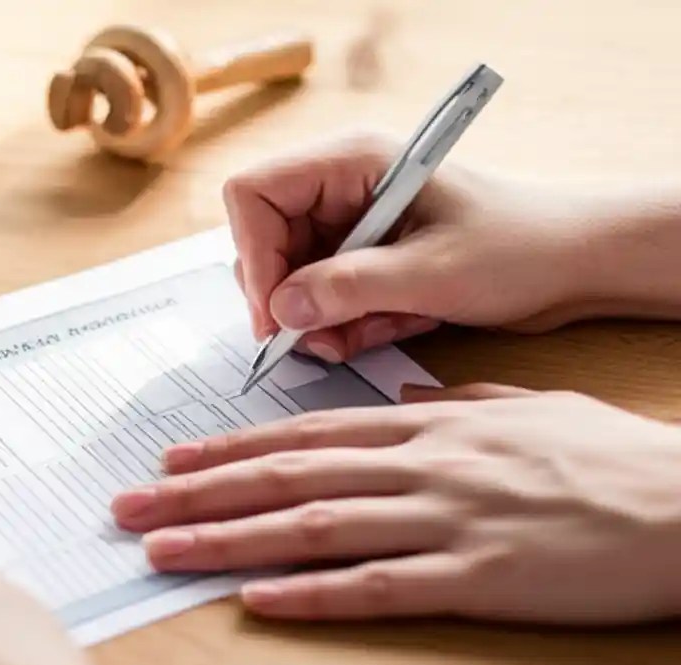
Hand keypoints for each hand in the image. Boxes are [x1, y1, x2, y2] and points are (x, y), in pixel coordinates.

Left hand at [110, 383, 680, 623]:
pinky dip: (310, 593)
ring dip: (226, 538)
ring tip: (162, 550)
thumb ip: (459, 403)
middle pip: (288, 476)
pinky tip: (256, 597)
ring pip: (312, 526)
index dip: (231, 447)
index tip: (173, 459)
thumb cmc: (611, 459)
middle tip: (130, 506)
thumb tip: (410, 401)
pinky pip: (377, 587)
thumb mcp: (527, 408)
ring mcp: (445, 520)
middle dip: (199, 492)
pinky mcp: (476, 580)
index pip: (307, 433)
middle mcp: (422, 465)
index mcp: (431, 425)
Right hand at [222, 132, 680, 362]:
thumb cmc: (520, 247)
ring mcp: (350, 222)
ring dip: (316, 318)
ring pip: (291, 275)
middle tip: (313, 341)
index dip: (253, 254)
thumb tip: (281, 309)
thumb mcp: (431, 273)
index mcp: (352, 161)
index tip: (274, 313)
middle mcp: (342, 185)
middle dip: (286, 297)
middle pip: (265, 240)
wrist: (575, 265)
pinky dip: (341, 323)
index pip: (254, 194)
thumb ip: (349, 289)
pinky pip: (323, 293)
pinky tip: (382, 330)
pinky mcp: (364, 255)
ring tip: (354, 341)